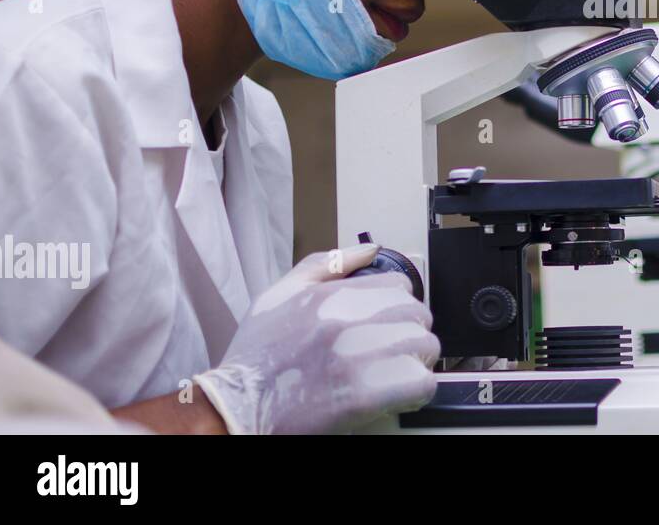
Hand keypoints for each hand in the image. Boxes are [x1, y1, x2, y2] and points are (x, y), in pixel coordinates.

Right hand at [193, 244, 438, 433]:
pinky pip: (420, 383)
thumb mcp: (279, 295)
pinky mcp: (363, 397)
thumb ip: (327, 265)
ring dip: (415, 361)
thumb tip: (370, 249)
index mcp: (330, 296)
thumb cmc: (255, 356)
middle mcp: (346, 321)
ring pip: (424, 347)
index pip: (400, 285)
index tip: (388, 324)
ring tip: (396, 374)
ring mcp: (356, 358)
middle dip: (410, 333)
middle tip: (393, 351)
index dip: (397, 306)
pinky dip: (415, 391)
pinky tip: (398, 395)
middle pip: (417, 315)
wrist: (234, 409)